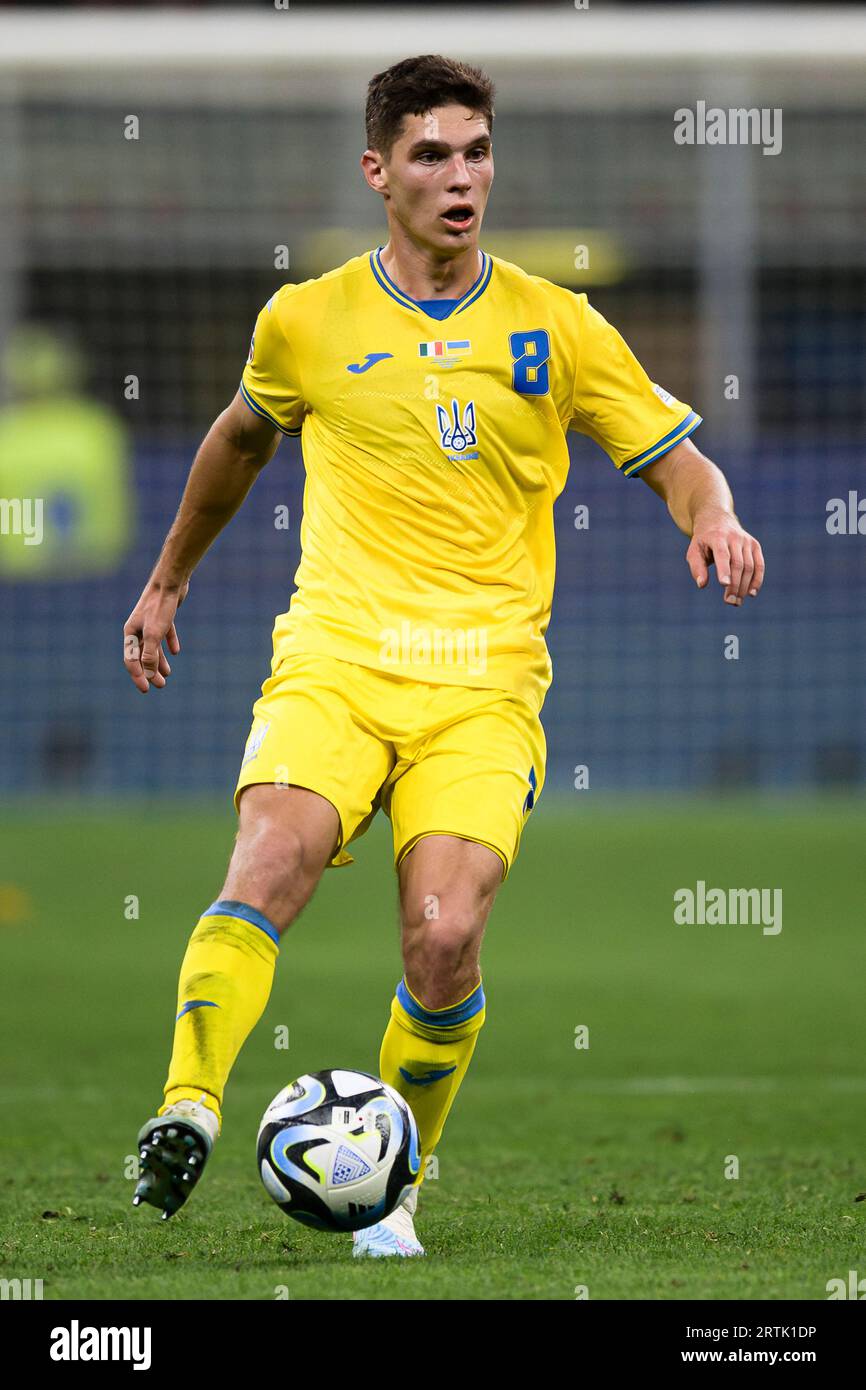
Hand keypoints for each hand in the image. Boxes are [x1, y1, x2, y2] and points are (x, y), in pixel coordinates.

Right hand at [123, 577, 189, 691]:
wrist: (170, 581)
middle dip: (150, 672)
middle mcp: (138, 628)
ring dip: (160, 661)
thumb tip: (147, 673)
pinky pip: (165, 634)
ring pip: (153, 646)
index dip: (138, 676)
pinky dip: (169, 643)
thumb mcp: (155, 634)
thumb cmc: (160, 607)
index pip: (131, 660)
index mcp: (130, 633)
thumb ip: (150, 654)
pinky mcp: (163, 616)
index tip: (147, 689)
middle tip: (160, 685)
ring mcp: (151, 622)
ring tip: (168, 674)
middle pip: (142, 655)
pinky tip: (176, 651)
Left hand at [686, 510, 764, 605]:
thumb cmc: (703, 540)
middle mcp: (734, 537)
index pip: (723, 554)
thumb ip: (697, 567)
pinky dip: (757, 580)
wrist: (717, 519)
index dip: (724, 570)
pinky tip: (751, 593)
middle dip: (734, 585)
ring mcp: (746, 541)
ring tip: (737, 602)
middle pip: (738, 564)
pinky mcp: (755, 545)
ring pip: (749, 566)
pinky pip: (759, 565)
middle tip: (729, 602)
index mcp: (717, 537)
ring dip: (744, 586)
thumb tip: (702, 584)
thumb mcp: (694, 550)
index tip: (724, 585)